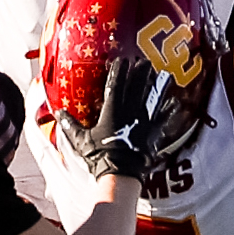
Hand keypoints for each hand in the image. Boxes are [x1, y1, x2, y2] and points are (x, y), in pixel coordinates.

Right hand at [57, 57, 173, 179]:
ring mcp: (143, 121)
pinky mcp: (153, 133)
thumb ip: (70, 124)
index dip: (119, 70)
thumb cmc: (99, 156)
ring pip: (152, 98)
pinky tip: (175, 102)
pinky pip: (163, 119)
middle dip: (140, 71)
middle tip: (144, 60)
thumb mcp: (80, 140)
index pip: (115, 84)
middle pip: (137, 86)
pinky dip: (169, 111)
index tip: (122, 59)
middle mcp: (129, 111)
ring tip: (163, 74)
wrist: (120, 175)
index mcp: (112, 110)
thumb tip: (57, 112)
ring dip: (157, 85)